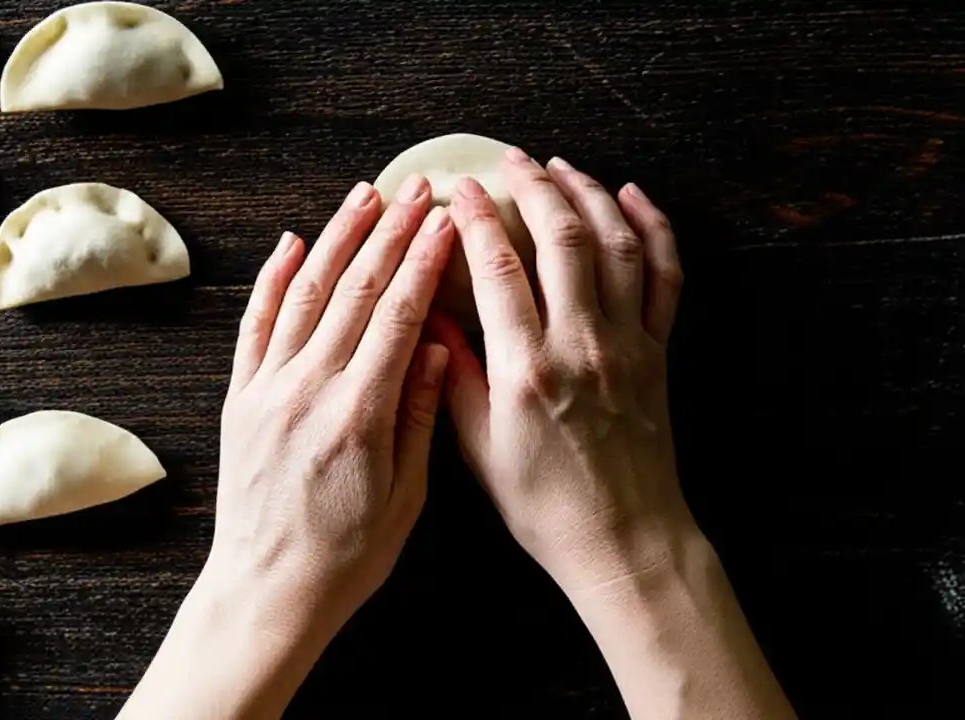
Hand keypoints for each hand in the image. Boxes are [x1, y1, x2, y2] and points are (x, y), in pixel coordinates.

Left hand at [212, 176, 453, 618]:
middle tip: (416, 189)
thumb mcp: (405, 496)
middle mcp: (307, 390)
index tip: (446, 220)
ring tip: (364, 195)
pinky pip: (254, 324)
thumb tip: (440, 347)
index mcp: (358, 414)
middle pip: (355, 290)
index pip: (399, 314)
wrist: (267, 590)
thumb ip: (420, 416)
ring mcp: (266, 389)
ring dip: (336, 238)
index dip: (424, 260)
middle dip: (389, 232)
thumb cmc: (346, 555)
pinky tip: (291, 243)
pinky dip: (272, 279)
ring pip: (304, 294)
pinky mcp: (239, 398)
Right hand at [428, 151, 687, 587]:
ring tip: (563, 166)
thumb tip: (428, 319)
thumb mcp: (479, 449)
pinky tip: (633, 198)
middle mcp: (581, 345)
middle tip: (510, 160)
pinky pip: (665, 277)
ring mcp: (627, 344)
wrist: (623, 539)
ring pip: (615, 244)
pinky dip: (654, 229)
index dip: (477, 219)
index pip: (498, 268)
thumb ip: (453, 377)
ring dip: (589, 194)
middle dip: (534, 187)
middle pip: (561, 238)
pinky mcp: (658, 353)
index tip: (460, 191)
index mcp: (527, 369)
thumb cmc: (544, 505)